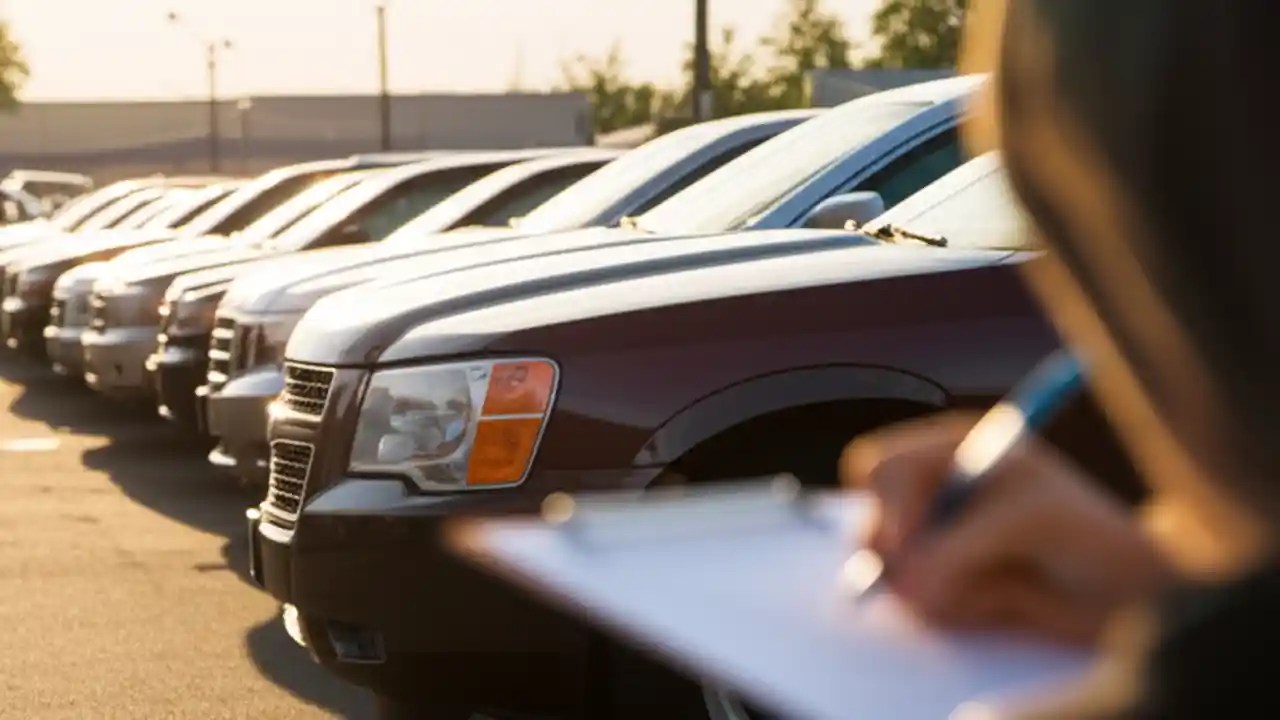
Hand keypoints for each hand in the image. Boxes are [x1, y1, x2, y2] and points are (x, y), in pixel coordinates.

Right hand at [841, 414, 1171, 645]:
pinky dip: (956, 610)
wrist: (1134, 598)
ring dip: (937, 588)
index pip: (879, 466)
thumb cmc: (1090, 535)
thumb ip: (956, 545)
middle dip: (899, 552)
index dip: (885, 503)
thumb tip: (906, 582)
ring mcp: (939, 542)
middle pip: (871, 521)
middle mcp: (938, 493)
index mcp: (953, 449)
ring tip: (998, 583)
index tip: (906, 540)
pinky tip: (1002, 601)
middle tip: (932, 575)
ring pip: (891, 573)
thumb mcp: (1023, 522)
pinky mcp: (949, 589)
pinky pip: (920, 607)